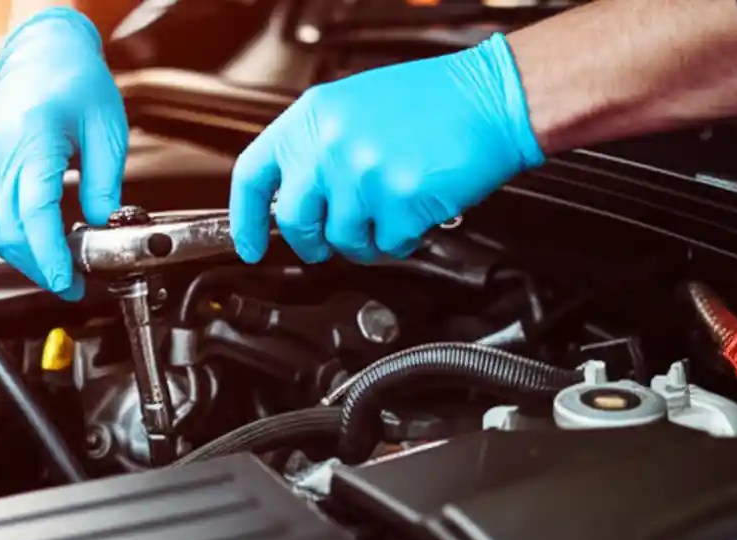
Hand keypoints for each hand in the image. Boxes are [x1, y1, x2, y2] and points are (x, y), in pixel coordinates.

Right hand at [0, 8, 128, 299]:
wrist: (40, 53)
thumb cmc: (74, 81)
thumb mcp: (108, 131)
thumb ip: (105, 185)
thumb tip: (104, 227)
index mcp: (31, 141)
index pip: (34, 215)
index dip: (49, 258)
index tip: (68, 282)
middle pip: (11, 234)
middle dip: (42, 269)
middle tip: (75, 284)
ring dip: (29, 258)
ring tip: (64, 265)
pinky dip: (17, 237)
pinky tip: (43, 240)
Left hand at [229, 34, 544, 264]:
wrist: (492, 97)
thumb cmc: (432, 102)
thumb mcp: (352, 108)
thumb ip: (316, 149)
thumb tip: (294, 196)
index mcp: (311, 118)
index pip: (253, 176)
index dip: (244, 218)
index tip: (248, 243)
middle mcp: (328, 145)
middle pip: (294, 222)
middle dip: (313, 241)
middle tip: (329, 240)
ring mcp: (361, 175)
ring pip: (343, 241)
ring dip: (367, 239)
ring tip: (389, 211)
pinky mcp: (397, 202)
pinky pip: (387, 244)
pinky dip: (403, 237)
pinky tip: (415, 209)